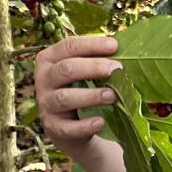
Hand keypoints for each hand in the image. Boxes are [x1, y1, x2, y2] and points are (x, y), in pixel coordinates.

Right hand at [34, 35, 121, 160]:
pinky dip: (85, 125)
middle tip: (117, 69)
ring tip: (112, 95)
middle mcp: (43, 80)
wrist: (69, 127)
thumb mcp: (83, 72)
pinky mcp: (53, 127)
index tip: (114, 46)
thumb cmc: (80, 89)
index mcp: (49, 59)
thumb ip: (97, 60)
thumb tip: (127, 51)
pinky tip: (101, 122)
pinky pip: (67, 127)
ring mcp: (46, 104)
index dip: (92, 44)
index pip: (68, 46)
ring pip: (64, 97)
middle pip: (66, 69)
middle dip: (93, 67)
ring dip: (91, 96)